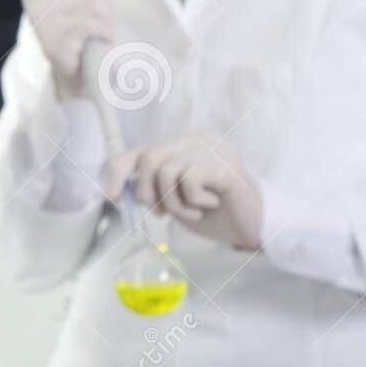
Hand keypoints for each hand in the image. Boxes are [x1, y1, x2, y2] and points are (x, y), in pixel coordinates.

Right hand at [20, 0, 116, 98]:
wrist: (74, 73)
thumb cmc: (73, 29)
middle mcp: (36, 6)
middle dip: (104, 4)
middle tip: (105, 18)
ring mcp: (44, 27)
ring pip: (93, 9)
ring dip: (106, 22)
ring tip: (101, 33)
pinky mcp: (57, 45)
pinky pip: (91, 28)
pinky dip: (102, 35)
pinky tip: (98, 43)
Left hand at [104, 133, 262, 249]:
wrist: (255, 226)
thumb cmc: (214, 214)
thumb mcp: (175, 202)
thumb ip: (152, 190)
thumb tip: (119, 190)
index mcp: (181, 146)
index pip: (139, 150)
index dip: (118, 171)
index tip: (110, 196)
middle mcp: (194, 140)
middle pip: (149, 157)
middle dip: (147, 192)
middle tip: (163, 214)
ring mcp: (211, 149)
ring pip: (166, 170)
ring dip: (173, 203)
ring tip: (192, 213)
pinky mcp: (224, 163)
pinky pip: (189, 180)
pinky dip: (193, 202)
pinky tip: (211, 205)